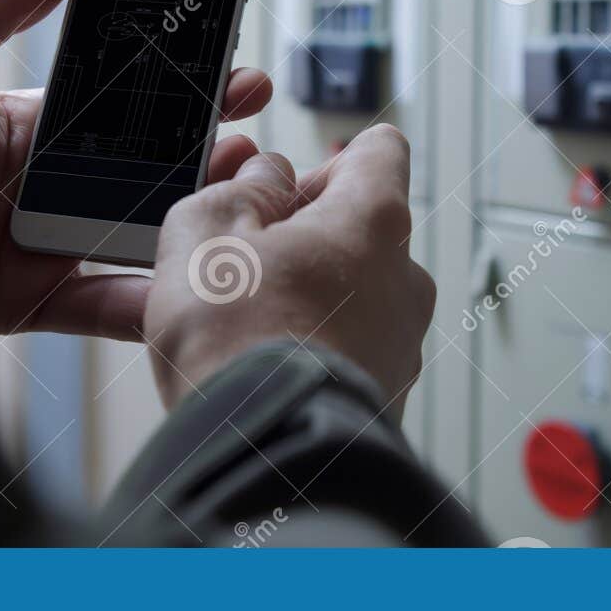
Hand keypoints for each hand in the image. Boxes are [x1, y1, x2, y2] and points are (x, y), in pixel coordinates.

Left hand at [0, 0, 272, 343]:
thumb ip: (4, 2)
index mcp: (20, 128)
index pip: (120, 112)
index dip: (178, 98)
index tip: (235, 78)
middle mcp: (34, 190)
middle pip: (139, 176)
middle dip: (203, 157)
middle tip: (260, 141)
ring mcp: (31, 249)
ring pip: (131, 239)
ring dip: (190, 224)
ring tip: (248, 202)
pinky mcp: (17, 305)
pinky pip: (94, 307)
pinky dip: (144, 305)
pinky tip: (194, 290)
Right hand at [143, 125, 434, 418]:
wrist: (270, 459)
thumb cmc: (241, 345)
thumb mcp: (205, 233)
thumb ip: (236, 189)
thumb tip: (262, 179)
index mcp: (373, 220)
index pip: (380, 151)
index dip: (326, 160)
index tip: (290, 183)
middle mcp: (404, 279)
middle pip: (360, 231)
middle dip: (302, 237)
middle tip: (240, 259)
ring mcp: (402, 343)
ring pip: (351, 296)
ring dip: (303, 298)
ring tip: (238, 325)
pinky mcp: (387, 397)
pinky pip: (347, 352)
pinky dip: (310, 350)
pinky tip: (259, 369)